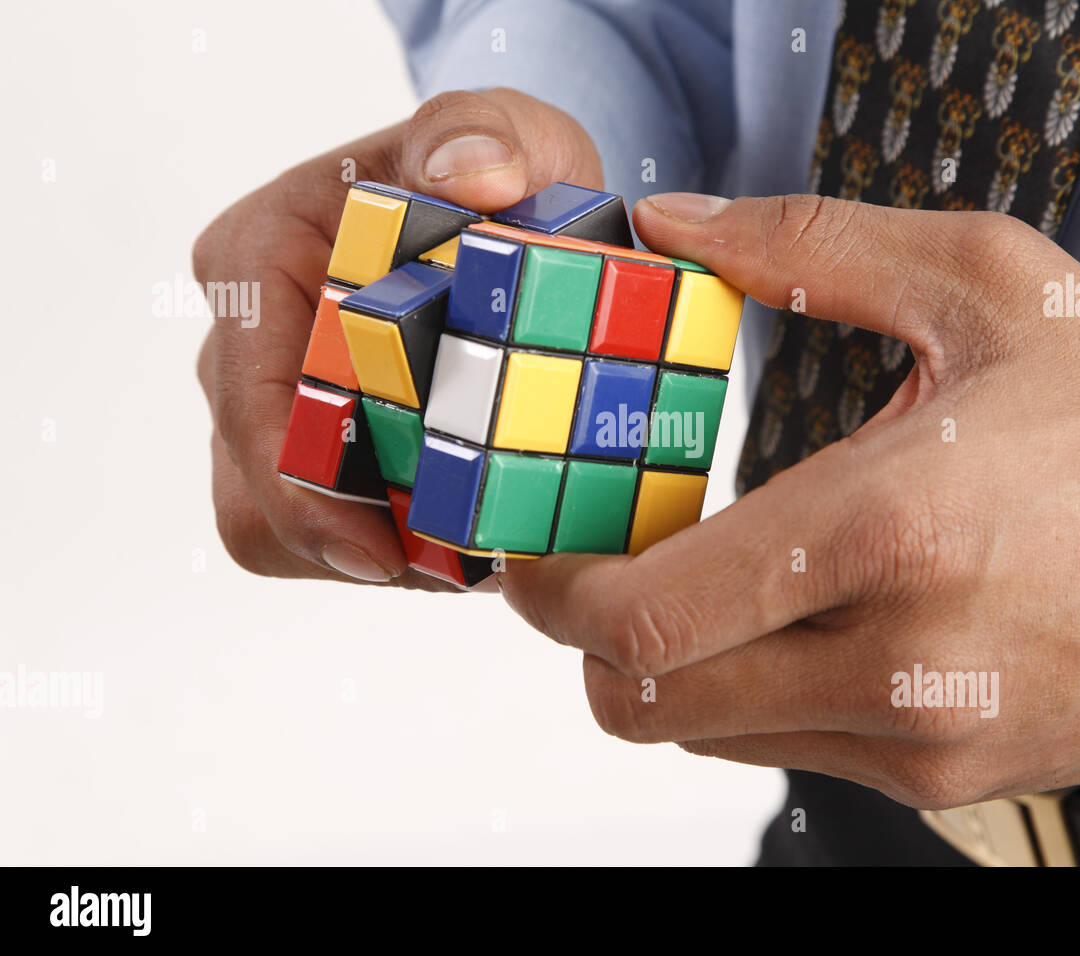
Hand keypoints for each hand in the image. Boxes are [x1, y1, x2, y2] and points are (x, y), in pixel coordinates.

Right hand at [193, 89, 600, 585]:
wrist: (512, 217)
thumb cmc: (499, 171)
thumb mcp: (515, 134)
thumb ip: (490, 135)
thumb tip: (472, 175)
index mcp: (259, 258)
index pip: (247, 395)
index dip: (300, 492)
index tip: (379, 554)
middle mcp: (244, 341)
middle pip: (254, 488)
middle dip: (352, 541)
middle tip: (463, 562)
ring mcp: (271, 403)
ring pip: (280, 529)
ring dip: (376, 554)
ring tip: (473, 550)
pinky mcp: (307, 448)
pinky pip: (323, 536)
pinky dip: (390, 547)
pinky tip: (460, 532)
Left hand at [499, 193, 1079, 807]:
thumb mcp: (984, 285)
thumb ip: (809, 250)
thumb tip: (682, 226)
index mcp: (886, 529)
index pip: (645, 618)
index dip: (556, 594)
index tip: (538, 553)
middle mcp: (895, 658)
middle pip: (646, 702)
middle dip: (588, 640)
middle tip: (596, 567)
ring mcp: (921, 736)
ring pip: (705, 739)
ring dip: (667, 668)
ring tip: (702, 583)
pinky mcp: (947, 779)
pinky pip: (786, 754)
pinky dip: (749, 695)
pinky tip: (792, 622)